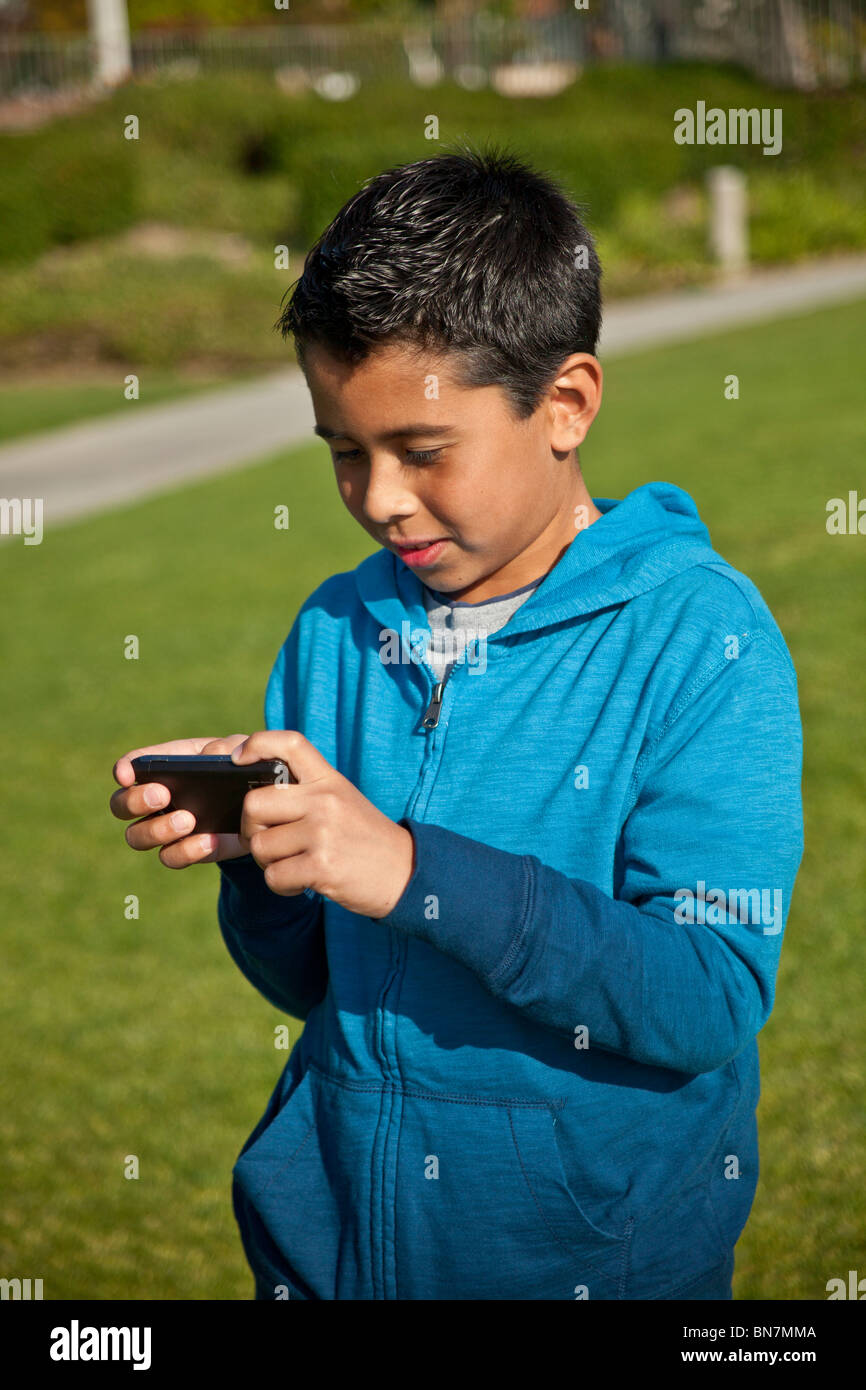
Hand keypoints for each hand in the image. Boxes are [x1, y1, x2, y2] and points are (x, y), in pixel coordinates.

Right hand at [110, 735, 250, 866]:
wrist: (261, 804)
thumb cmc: (241, 768)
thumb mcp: (239, 752)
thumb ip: (226, 746)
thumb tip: (210, 755)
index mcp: (163, 766)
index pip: (131, 765)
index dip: (123, 769)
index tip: (126, 775)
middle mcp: (154, 798)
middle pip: (120, 805)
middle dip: (134, 801)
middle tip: (162, 796)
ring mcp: (164, 827)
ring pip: (136, 837)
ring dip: (157, 829)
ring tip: (188, 820)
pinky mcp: (184, 850)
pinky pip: (169, 857)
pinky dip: (186, 851)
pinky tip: (209, 840)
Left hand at [233, 731, 415, 918]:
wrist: (405, 873)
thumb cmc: (364, 839)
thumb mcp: (342, 801)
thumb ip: (306, 792)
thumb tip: (253, 798)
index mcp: (329, 780)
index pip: (290, 743)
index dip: (258, 743)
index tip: (239, 759)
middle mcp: (325, 800)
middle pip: (254, 804)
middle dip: (251, 828)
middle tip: (270, 840)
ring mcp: (323, 833)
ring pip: (260, 846)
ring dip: (269, 863)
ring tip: (295, 864)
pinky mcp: (321, 866)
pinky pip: (274, 876)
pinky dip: (282, 885)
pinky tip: (303, 882)